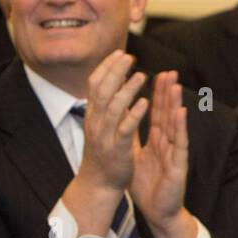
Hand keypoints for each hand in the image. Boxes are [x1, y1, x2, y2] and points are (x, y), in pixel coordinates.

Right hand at [62, 51, 147, 236]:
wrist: (98, 185)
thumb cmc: (103, 154)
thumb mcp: (102, 127)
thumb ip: (107, 107)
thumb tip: (114, 86)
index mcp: (92, 116)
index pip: (95, 85)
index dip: (106, 67)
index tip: (118, 53)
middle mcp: (95, 123)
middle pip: (102, 91)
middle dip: (115, 71)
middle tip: (129, 56)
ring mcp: (105, 136)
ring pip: (113, 107)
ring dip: (127, 89)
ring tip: (142, 75)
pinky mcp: (117, 149)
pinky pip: (125, 129)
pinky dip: (134, 114)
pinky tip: (145, 102)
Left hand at [130, 71, 196, 237]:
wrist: (159, 212)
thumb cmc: (149, 187)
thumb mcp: (135, 157)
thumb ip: (133, 139)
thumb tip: (124, 121)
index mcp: (157, 142)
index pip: (157, 114)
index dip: (156, 95)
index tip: (155, 75)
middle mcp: (168, 144)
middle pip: (167, 114)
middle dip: (167, 93)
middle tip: (169, 72)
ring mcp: (175, 153)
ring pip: (175, 125)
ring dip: (175, 104)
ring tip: (176, 85)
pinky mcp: (179, 165)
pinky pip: (179, 144)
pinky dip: (180, 128)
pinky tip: (181, 113)